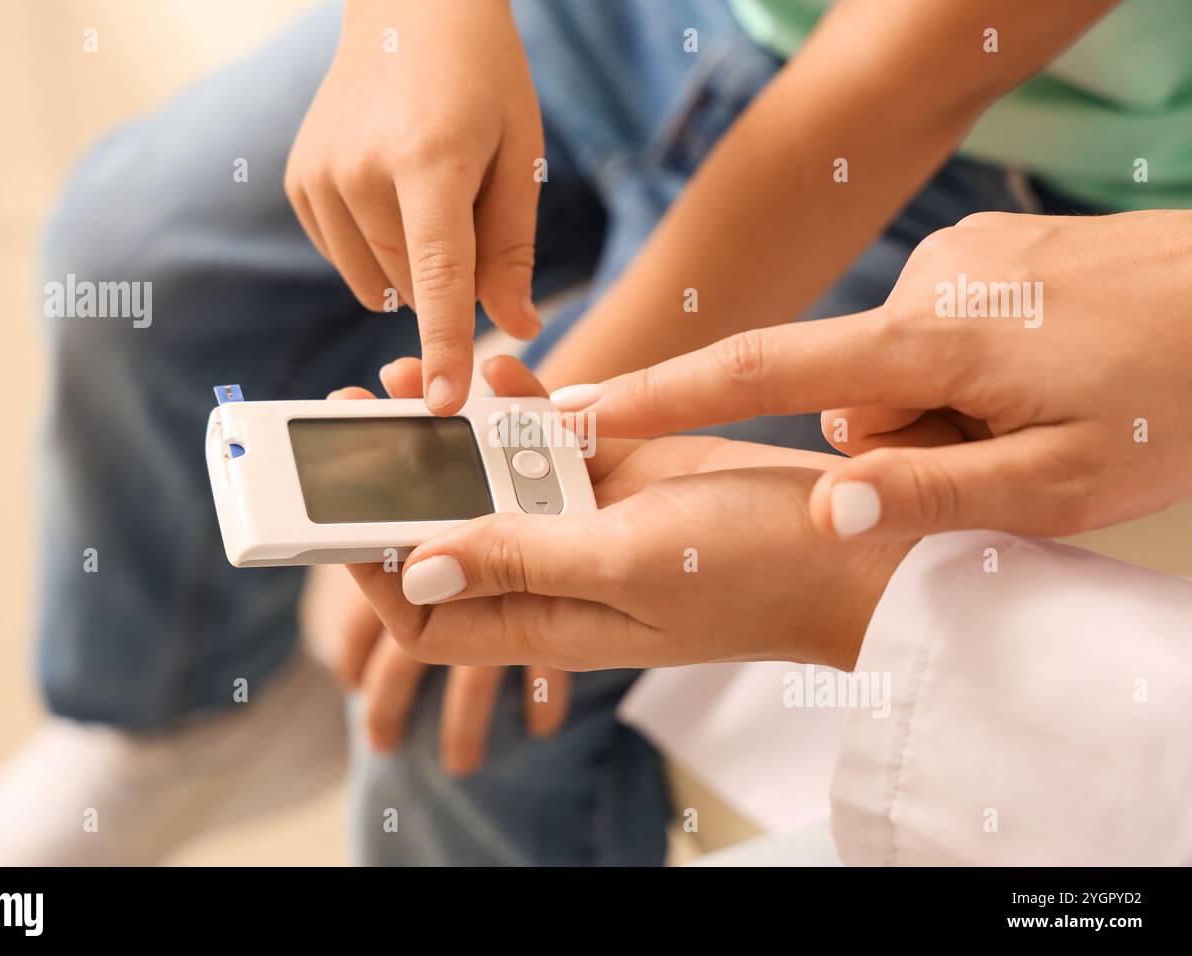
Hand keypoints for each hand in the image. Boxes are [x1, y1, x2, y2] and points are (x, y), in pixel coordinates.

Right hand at [285, 0, 542, 413]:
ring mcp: (319, 178)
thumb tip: (515, 326)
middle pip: (415, 285)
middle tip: (465, 203)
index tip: (444, 404)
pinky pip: (348, 259)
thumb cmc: (479, 75)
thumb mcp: (520, 151)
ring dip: (411, 265)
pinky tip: (392, 191)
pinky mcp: (298, 185)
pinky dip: (377, 248)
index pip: (439, 276)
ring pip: (379, 281)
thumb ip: (513, 246)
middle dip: (449, 276)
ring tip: (425, 189)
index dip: (444, 347)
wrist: (407, 8)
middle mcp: (360, 172)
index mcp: (427, 160)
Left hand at [345, 358, 913, 671]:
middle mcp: (556, 575)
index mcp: (547, 619)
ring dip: (453, 432)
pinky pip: (549, 443)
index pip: (427, 615)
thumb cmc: (753, 571)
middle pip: (449, 536)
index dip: (372, 568)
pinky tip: (500, 371)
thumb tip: (411, 569)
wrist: (852, 541)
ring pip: (494, 480)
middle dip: (396, 482)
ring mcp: (587, 522)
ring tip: (410, 373)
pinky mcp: (621, 475)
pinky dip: (522, 409)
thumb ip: (522, 562)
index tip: (336, 507)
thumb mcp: (630, 566)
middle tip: (355, 412)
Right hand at [547, 211, 1191, 541]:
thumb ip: (926, 492)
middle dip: (892, 448)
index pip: (758, 372)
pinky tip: (1039, 384)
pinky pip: (934, 338)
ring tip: (1031, 427)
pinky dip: (963, 381)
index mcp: (929, 342)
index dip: (659, 396)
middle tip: (993, 470)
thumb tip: (818, 509)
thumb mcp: (1057, 482)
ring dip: (938, 418)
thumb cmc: (1175, 394)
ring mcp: (956, 263)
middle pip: (848, 395)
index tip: (576, 414)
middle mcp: (927, 286)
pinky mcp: (984, 256)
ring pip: (897, 373)